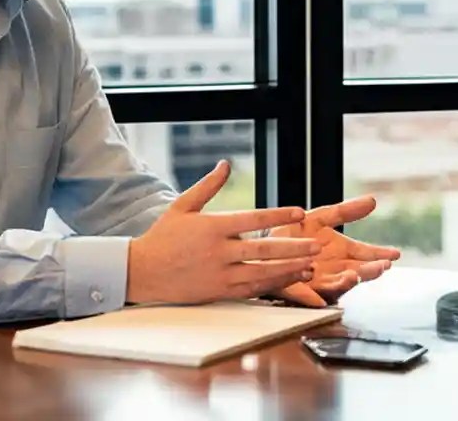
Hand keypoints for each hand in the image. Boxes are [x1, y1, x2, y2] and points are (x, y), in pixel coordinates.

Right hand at [126, 160, 320, 303]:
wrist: (140, 272)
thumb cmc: (162, 236)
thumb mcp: (182, 206)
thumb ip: (207, 186)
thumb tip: (225, 165)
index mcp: (212, 227)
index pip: (253, 219)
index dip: (278, 216)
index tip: (299, 212)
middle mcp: (218, 251)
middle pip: (263, 250)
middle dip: (293, 247)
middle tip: (317, 244)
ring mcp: (219, 274)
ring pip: (262, 273)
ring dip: (289, 269)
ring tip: (311, 264)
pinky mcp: (218, 292)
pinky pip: (251, 289)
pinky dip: (273, 285)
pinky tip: (289, 280)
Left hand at [268, 195, 401, 306]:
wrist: (265, 244)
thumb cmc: (294, 232)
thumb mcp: (322, 217)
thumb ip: (346, 211)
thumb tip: (373, 200)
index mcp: (341, 254)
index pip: (365, 256)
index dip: (380, 255)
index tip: (394, 254)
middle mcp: (332, 270)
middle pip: (355, 273)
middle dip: (369, 272)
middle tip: (382, 267)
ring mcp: (315, 282)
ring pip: (334, 286)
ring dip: (345, 283)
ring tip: (353, 276)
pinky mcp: (293, 288)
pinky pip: (302, 296)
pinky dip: (310, 298)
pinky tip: (317, 300)